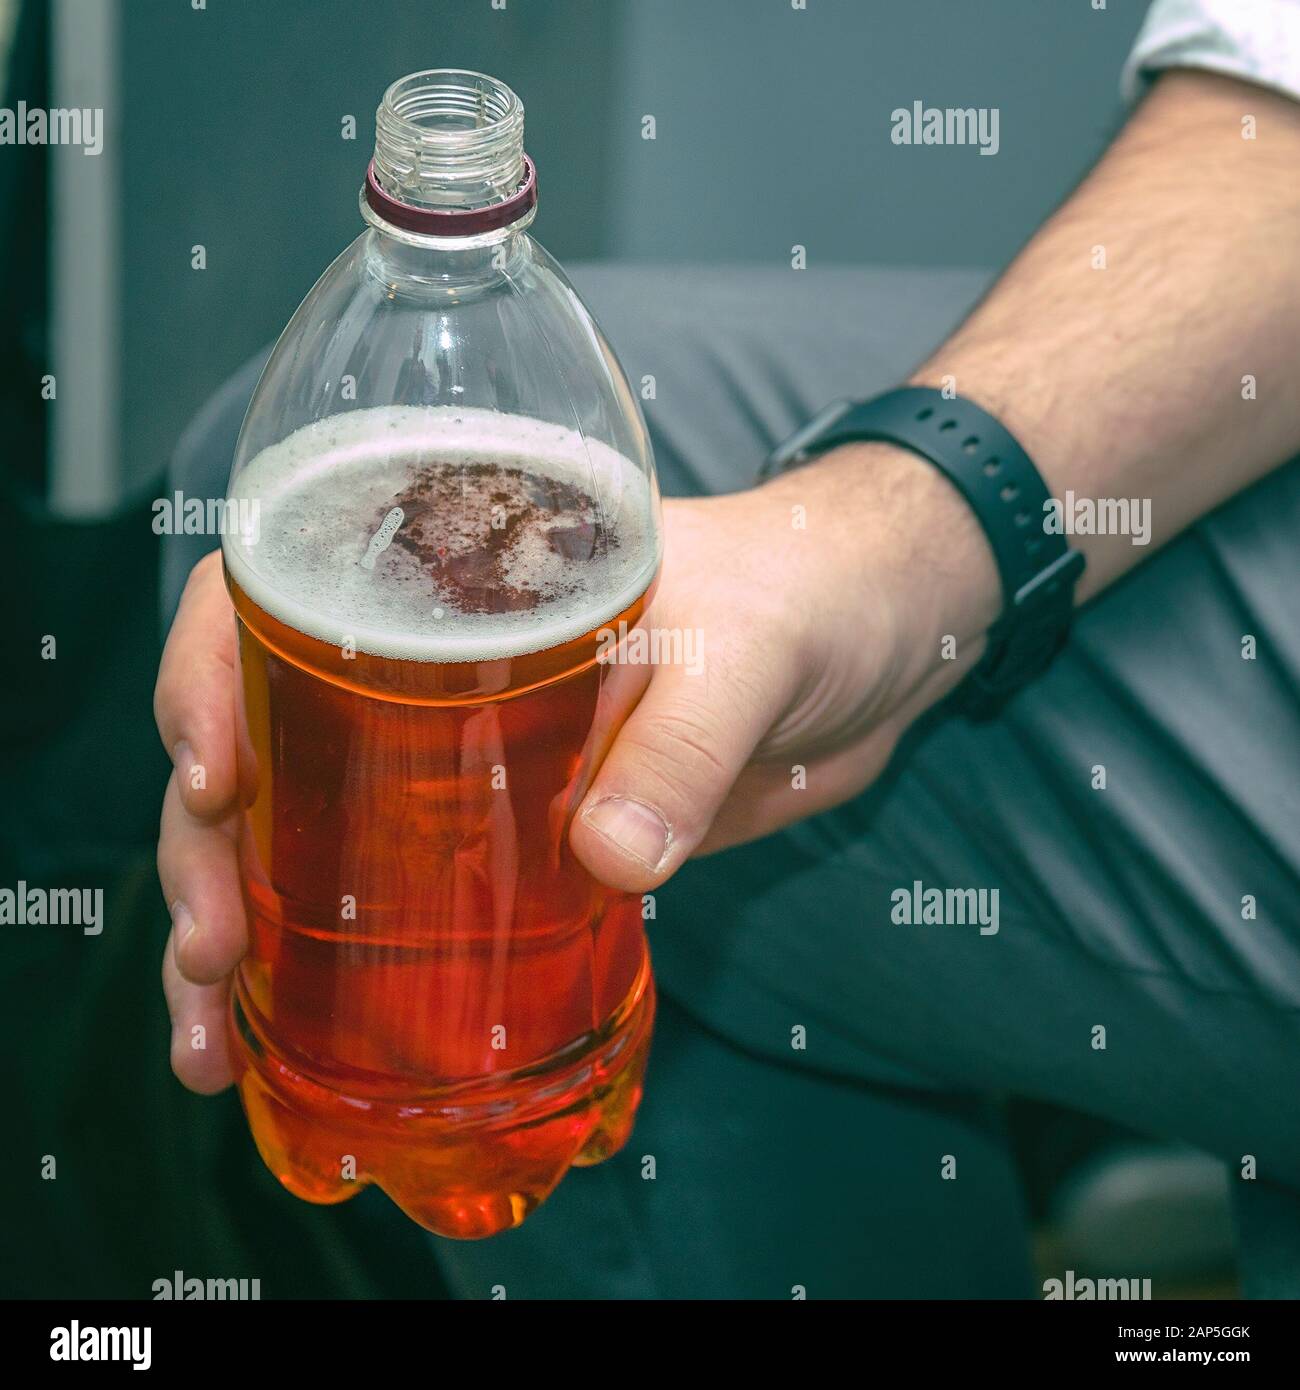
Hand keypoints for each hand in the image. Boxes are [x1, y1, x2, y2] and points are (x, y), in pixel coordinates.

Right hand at [153, 444, 995, 1092]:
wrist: (882, 640)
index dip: (208, 676)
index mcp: (463, 576)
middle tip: (212, 950)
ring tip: (214, 1037)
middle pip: (272, 743)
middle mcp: (439, 664)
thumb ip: (688, 739)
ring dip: (254, 930)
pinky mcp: (530, 835)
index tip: (210, 780)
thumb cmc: (813, 589)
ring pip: (323, 833)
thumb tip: (606, 856)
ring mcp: (475, 757)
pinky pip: (421, 896)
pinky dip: (362, 968)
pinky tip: (308, 1038)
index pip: (282, 595)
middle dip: (210, 848)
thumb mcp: (750, 645)